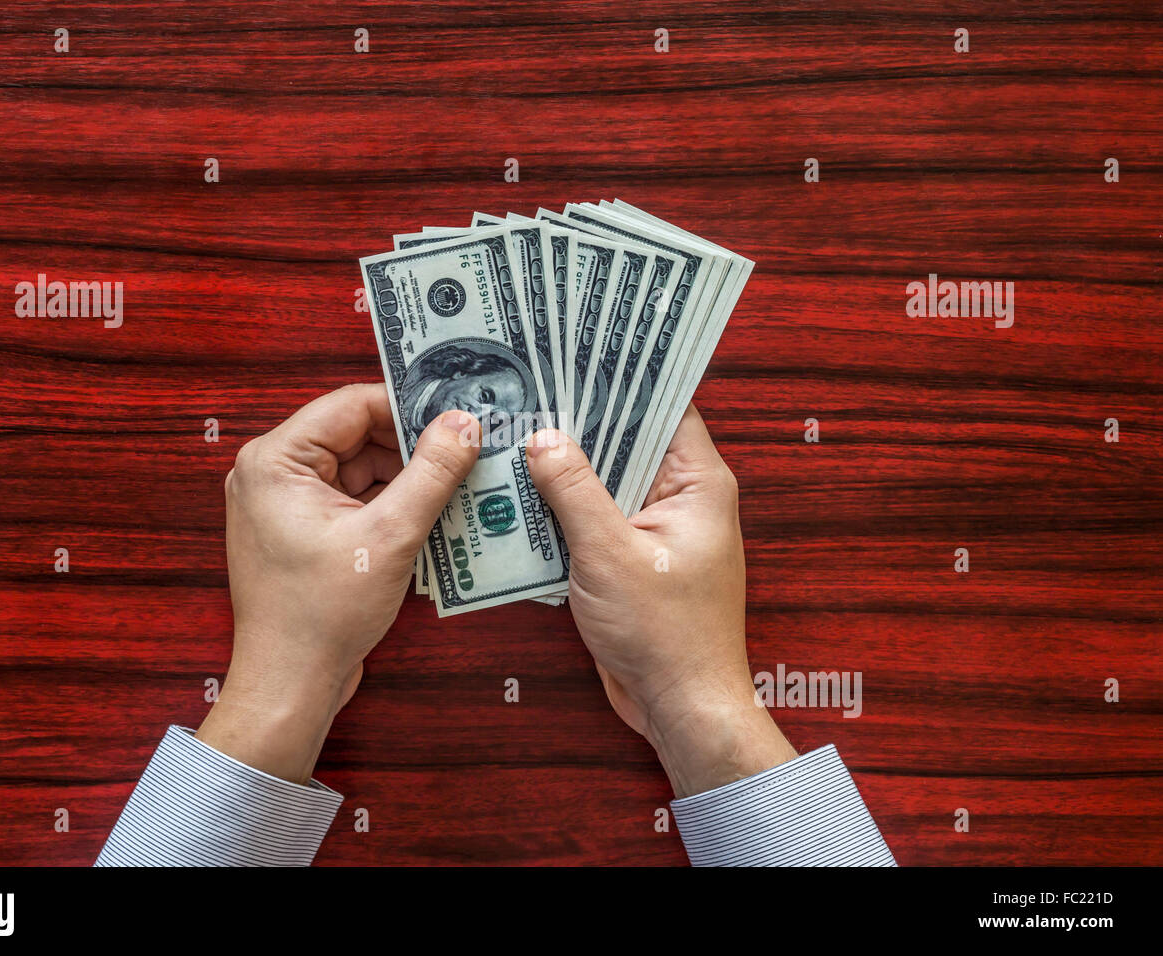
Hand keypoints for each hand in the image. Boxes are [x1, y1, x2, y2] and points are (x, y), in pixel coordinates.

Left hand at [196, 383, 478, 782]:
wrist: (290, 685)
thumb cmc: (322, 615)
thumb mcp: (390, 535)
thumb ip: (432, 473)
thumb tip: (464, 424)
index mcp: (275, 460)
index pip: (352, 405)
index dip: (409, 408)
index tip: (458, 415)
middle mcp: (271, 473)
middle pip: (356, 435)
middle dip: (412, 445)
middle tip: (468, 449)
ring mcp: (283, 504)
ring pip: (359, 468)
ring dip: (406, 476)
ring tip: (458, 483)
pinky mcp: (300, 531)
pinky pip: (352, 498)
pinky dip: (390, 503)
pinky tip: (432, 513)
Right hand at [526, 404, 795, 796]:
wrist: (681, 706)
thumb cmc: (665, 633)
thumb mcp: (609, 554)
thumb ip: (574, 491)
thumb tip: (543, 438)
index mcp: (698, 483)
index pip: (665, 406)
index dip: (624, 378)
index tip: (577, 352)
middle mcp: (682, 498)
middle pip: (629, 440)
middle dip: (580, 421)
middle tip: (529, 388)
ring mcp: (657, 528)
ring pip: (607, 479)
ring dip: (566, 468)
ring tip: (514, 432)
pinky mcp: (634, 558)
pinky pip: (597, 518)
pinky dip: (566, 509)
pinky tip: (522, 495)